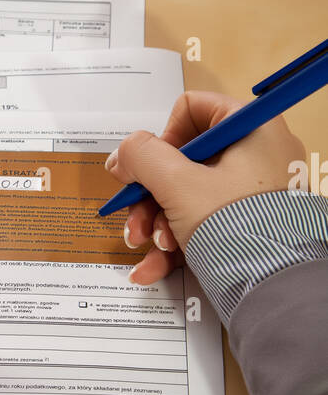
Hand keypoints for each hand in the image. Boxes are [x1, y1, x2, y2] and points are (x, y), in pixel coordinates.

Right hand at [104, 91, 306, 284]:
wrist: (272, 286)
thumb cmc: (238, 227)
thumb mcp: (178, 184)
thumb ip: (142, 157)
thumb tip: (123, 154)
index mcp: (251, 130)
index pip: (195, 109)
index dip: (164, 137)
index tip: (150, 167)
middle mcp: (256, 156)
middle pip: (182, 161)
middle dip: (150, 195)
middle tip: (137, 218)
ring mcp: (251, 193)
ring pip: (186, 196)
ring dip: (157, 223)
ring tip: (149, 246)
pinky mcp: (245, 224)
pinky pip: (200, 223)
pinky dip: (174, 242)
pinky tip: (153, 266)